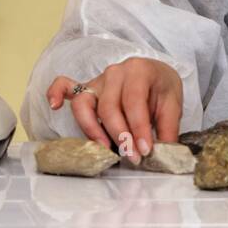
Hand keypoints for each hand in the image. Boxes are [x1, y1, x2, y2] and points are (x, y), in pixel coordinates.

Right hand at [46, 57, 182, 163]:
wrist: (155, 74)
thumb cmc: (161, 88)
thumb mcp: (173, 104)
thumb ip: (168, 128)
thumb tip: (163, 154)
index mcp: (139, 70)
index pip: (134, 101)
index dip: (138, 128)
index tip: (145, 150)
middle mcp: (115, 72)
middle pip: (108, 106)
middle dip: (119, 135)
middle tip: (132, 156)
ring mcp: (98, 80)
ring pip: (84, 104)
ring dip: (92, 129)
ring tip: (105, 147)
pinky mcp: (86, 88)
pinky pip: (65, 86)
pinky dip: (56, 93)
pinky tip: (54, 105)